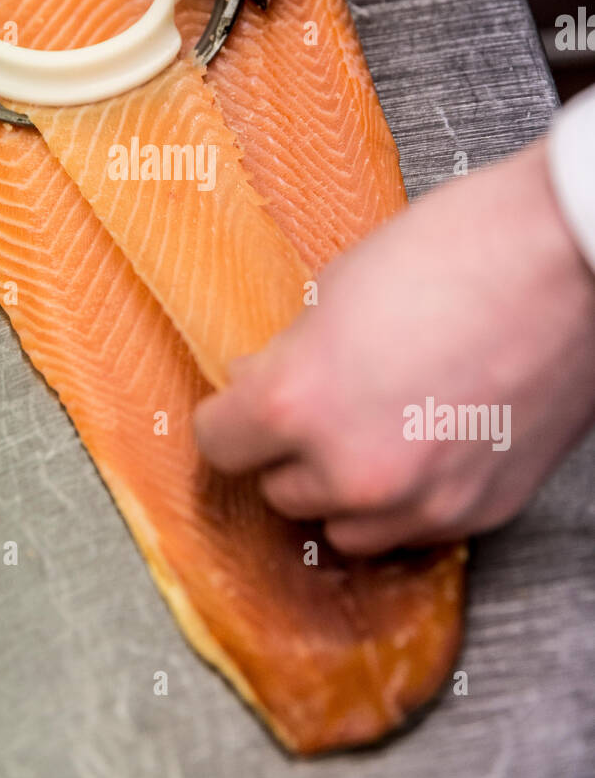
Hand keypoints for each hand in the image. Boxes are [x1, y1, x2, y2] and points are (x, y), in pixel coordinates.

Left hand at [194, 141, 594, 553]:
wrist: (572, 256)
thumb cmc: (461, 248)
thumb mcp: (337, 287)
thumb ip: (290, 354)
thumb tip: (259, 384)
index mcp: (300, 403)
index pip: (218, 444)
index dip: (229, 414)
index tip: (240, 403)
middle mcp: (354, 471)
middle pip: (278, 492)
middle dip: (286, 450)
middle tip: (315, 406)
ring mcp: (423, 501)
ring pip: (344, 529)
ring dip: (342, 488)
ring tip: (370, 428)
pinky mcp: (481, 511)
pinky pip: (413, 529)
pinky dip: (406, 498)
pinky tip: (425, 439)